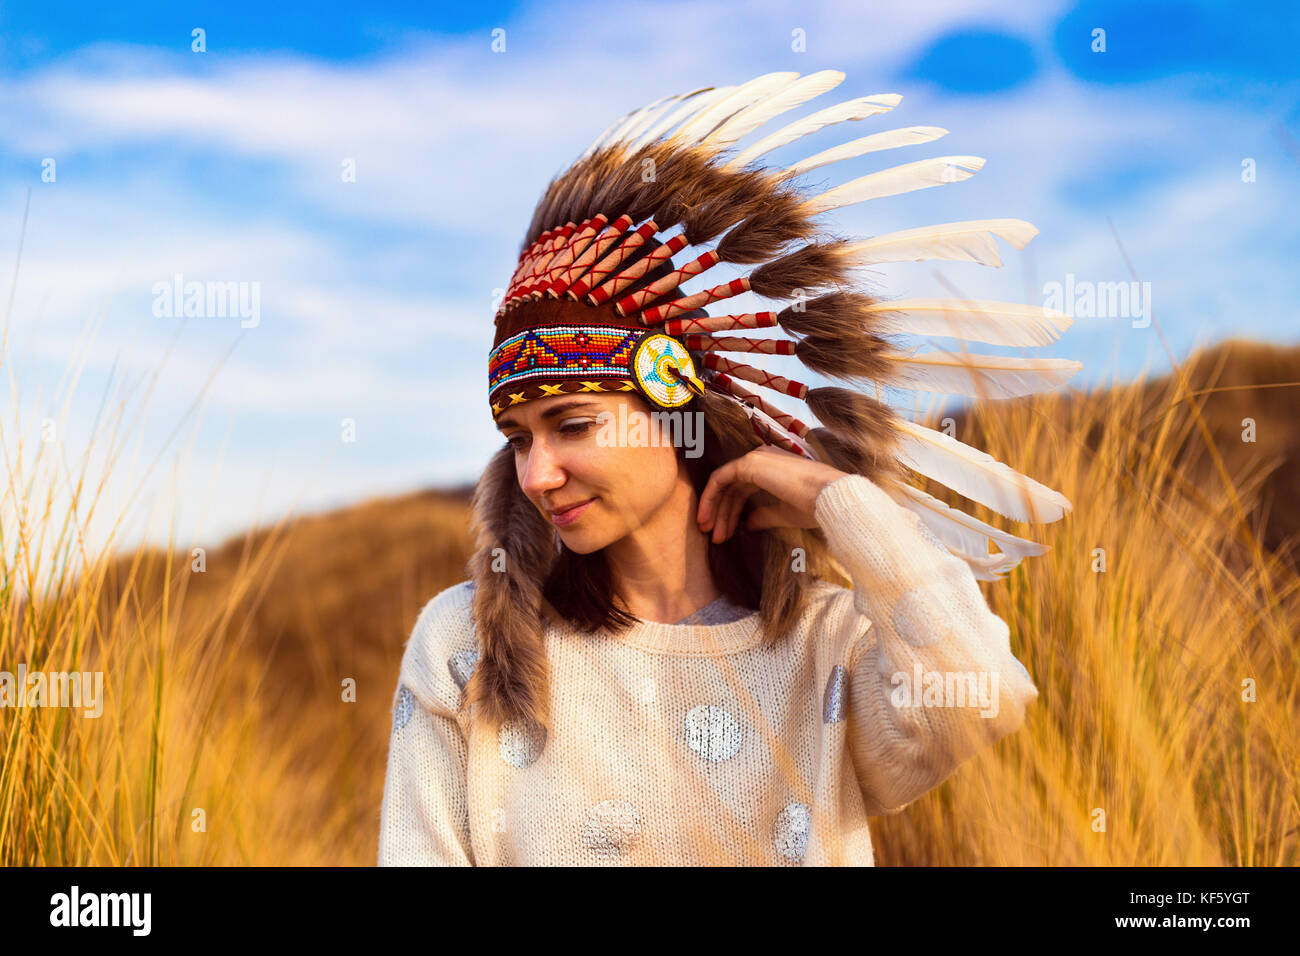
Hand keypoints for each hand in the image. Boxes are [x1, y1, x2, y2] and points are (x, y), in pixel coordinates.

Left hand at [696, 445, 848, 543]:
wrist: (828, 498)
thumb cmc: (814, 506)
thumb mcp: (784, 514)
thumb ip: (763, 516)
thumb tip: (747, 524)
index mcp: (773, 468)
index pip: (744, 490)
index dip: (731, 513)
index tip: (725, 534)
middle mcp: (763, 458)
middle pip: (733, 488)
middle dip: (721, 514)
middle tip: (714, 537)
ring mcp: (756, 458)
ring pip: (725, 485)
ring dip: (715, 509)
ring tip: (712, 535)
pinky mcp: (750, 463)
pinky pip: (721, 478)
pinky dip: (711, 496)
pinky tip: (707, 517)